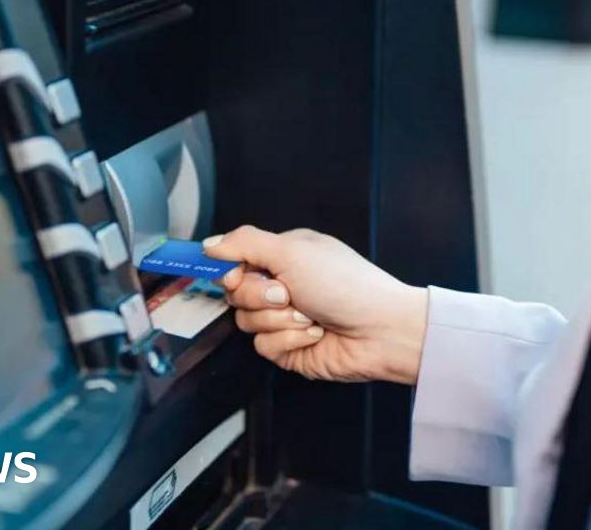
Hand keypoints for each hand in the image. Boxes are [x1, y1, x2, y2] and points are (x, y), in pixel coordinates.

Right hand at [203, 226, 428, 384]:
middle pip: (235, 293)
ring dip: (278, 320)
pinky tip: (314, 333)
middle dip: (259, 295)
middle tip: (287, 293)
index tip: (234, 274)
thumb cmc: (348, 286)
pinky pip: (263, 346)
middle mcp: (283, 285)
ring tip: (308, 314)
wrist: (380, 331)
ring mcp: (284, 318)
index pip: (235, 260)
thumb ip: (245, 243)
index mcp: (284, 256)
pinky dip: (289, 340)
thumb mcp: (292, 250)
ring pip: (246, 322)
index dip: (229, 270)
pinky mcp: (289, 347)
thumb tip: (210, 244)